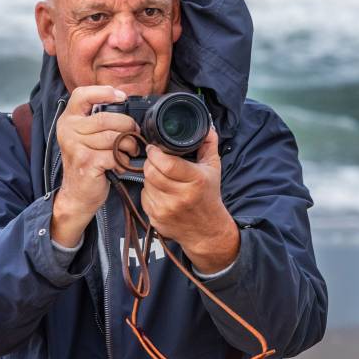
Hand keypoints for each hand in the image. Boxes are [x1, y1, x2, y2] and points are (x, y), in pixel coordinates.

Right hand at [51, 85, 140, 247]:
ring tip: (127, 152)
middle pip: (107, 118)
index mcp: (68, 119)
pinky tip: (118, 165)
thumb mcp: (87, 137)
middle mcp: (68, 130)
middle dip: (127, 127)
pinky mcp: (86, 162)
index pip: (81, 94)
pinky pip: (114, 154)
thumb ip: (98, 120)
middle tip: (134, 135)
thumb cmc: (88, 162)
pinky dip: (122, 160)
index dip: (103, 92)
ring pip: (114, 137)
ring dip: (128, 146)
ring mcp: (75, 146)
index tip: (122, 96)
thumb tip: (125, 105)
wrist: (78, 194)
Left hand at [141, 126, 239, 273]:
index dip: (156, 153)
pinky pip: (144, 197)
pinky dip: (149, 190)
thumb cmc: (209, 196)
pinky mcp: (156, 219)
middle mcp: (181, 196)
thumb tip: (207, 127)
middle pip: (151, 172)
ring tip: (161, 176)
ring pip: (146, 183)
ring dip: (150, 177)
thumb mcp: (213, 169)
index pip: (167, 164)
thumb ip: (209, 145)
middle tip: (155, 159)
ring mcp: (167, 209)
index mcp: (196, 181)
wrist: (207, 230)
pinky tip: (160, 190)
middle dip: (150, 162)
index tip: (155, 148)